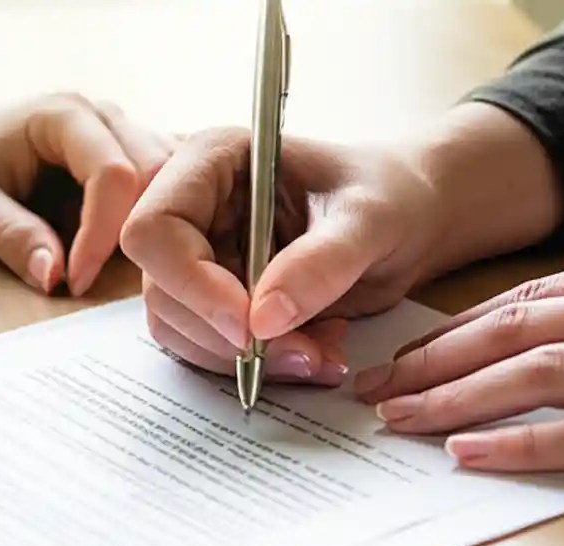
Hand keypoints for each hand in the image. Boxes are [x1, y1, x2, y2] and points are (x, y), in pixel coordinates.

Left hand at [0, 93, 175, 294]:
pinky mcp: (130, 156)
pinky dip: (156, 221)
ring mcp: (123, 133)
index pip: (114, 174)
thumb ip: (11, 236)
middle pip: (155, 176)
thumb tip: (55, 279)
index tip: (75, 281)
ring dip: (149, 229)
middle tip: (95, 278)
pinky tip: (132, 251)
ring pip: (169, 183)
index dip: (102, 235)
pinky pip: (163, 189)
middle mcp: (104, 116)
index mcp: (65, 115)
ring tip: (108, 267)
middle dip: (135, 235)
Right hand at [119, 127, 445, 383]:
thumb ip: (320, 263)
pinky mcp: (213, 298)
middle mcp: (192, 208)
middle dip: (228, 336)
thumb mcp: (370, 221)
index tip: (249, 327)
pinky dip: (256, 366)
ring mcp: (198, 256)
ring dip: (243, 360)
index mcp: (212, 162)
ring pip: (179, 327)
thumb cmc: (390, 196)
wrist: (408, 221)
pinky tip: (311, 350)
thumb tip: (262, 321)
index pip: (155, 229)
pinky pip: (206, 347)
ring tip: (319, 354)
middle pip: (162, 289)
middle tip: (304, 352)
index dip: (192, 284)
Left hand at [355, 247, 563, 471]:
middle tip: (376, 387)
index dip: (458, 329)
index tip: (405, 355)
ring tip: (400, 417)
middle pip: (520, 330)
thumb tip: (542, 343)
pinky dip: (526, 443)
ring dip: (458, 397)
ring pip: (543, 373)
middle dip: (436, 360)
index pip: (533, 297)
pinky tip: (469, 451)